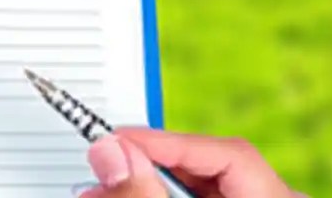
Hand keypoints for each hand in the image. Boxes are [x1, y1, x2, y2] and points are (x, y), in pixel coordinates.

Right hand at [78, 128, 303, 197]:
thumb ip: (145, 196)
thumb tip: (109, 150)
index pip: (230, 154)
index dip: (168, 142)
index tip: (116, 140)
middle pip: (209, 166)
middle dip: (148, 166)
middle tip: (102, 169)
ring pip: (197, 185)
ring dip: (145, 184)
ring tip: (103, 188)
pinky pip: (198, 197)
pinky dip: (158, 196)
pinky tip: (128, 194)